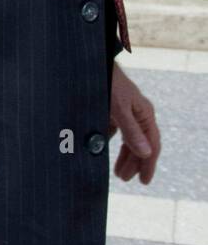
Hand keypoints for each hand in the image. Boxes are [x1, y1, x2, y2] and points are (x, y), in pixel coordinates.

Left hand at [110, 63, 159, 183]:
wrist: (92, 63)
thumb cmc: (107, 83)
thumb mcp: (118, 108)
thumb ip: (131, 131)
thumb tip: (146, 153)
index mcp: (144, 114)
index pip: (152, 144)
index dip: (148, 164)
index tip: (144, 181)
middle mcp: (137, 113)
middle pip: (140, 144)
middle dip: (134, 163)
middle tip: (125, 179)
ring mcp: (125, 111)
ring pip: (128, 138)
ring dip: (124, 155)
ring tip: (118, 172)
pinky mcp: (111, 109)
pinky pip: (115, 130)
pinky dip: (110, 142)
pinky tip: (103, 151)